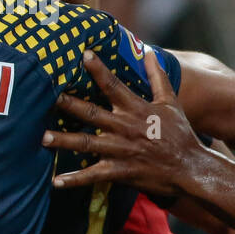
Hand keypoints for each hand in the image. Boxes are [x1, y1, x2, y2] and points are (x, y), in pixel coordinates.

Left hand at [43, 49, 208, 196]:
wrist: (191, 167)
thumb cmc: (180, 132)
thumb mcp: (170, 101)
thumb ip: (157, 76)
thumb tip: (148, 51)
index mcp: (136, 108)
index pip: (113, 85)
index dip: (98, 69)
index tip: (83, 54)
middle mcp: (125, 127)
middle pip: (92, 113)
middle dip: (70, 105)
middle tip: (49, 97)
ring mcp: (121, 150)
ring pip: (86, 144)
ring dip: (64, 141)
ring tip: (43, 138)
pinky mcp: (120, 171)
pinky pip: (93, 175)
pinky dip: (75, 180)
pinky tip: (57, 182)